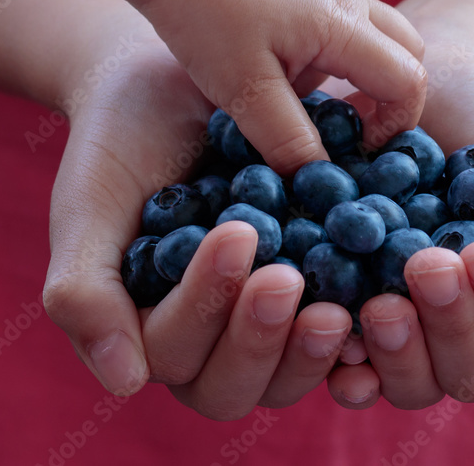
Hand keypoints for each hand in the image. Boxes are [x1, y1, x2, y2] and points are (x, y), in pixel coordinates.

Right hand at [41, 32, 352, 418]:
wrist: (176, 89)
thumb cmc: (121, 143)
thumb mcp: (89, 205)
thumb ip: (85, 287)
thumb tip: (124, 382)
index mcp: (153, 331)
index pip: (175, 351)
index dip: (204, 307)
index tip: (237, 235)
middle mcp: (213, 341)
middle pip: (237, 385)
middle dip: (262, 340)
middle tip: (288, 281)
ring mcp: (269, 324)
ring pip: (293, 372)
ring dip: (316, 349)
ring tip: (346, 303)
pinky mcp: (319, 293)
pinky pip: (346, 327)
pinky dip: (367, 323)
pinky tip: (388, 286)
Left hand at [143, 0, 427, 174]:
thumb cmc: (205, 18)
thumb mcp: (244, 91)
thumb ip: (287, 138)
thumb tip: (317, 179)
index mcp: (345, 24)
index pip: (408, 80)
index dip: (395, 125)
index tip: (359, 150)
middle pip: (408, 51)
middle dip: (391, 97)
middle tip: (350, 129)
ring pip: (375, 34)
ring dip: (356, 75)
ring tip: (300, 99)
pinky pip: (341, 20)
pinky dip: (330, 53)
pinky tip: (278, 67)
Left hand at [324, 21, 473, 409]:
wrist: (427, 87)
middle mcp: (465, 337)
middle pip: (468, 372)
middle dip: (451, 325)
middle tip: (428, 265)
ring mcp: (406, 333)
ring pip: (411, 382)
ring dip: (398, 353)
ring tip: (381, 303)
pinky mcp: (346, 315)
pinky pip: (340, 362)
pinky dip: (334, 358)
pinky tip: (329, 330)